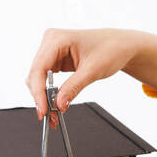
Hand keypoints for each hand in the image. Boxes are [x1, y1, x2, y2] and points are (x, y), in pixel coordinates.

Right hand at [26, 28, 141, 127]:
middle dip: (41, 97)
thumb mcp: (93, 70)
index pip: (39, 69)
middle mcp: (50, 42)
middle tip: (49, 117)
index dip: (38, 92)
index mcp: (57, 39)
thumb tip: (58, 105)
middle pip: (35, 75)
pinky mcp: (55, 59)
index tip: (43, 110)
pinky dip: (49, 92)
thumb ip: (73, 88)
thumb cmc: (111, 49)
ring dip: (43, 97)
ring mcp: (51, 50)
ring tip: (53, 113)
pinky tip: (54, 103)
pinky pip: (45, 79)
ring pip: (38, 79)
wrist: (121, 46)